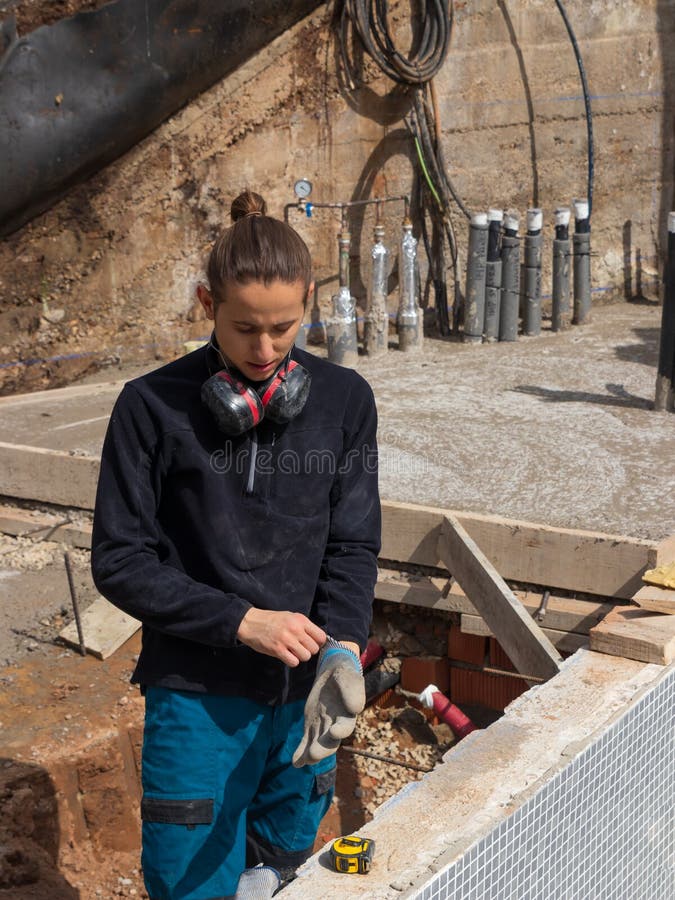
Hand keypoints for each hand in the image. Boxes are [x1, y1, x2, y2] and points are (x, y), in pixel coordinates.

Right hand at [236, 608, 325, 666]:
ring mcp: (287, 640)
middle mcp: (296, 629)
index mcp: (300, 620)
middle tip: (300, 648)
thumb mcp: (290, 617)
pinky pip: (294, 662)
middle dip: (308, 650)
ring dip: (300, 657)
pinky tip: (286, 655)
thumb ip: (304, 626)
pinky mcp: (278, 650)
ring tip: (292, 651)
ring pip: (306, 656)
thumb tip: (317, 639)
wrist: (251, 623)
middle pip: (314, 649)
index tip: (312, 644)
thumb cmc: (271, 620)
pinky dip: (292, 661)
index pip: (321, 636)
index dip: (318, 642)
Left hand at [292, 644, 364, 766]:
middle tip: (313, 754)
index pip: (345, 726)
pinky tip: (295, 761)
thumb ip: (352, 689)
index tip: (334, 732)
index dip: (340, 731)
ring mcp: (323, 727)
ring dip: (310, 754)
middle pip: (330, 742)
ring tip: (302, 761)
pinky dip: (301, 752)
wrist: (332, 671)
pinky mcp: (311, 725)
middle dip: (322, 749)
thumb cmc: (343, 673)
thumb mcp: (347, 675)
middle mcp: (336, 724)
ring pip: (317, 744)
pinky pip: (306, 741)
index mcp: (347, 714)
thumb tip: (355, 708)